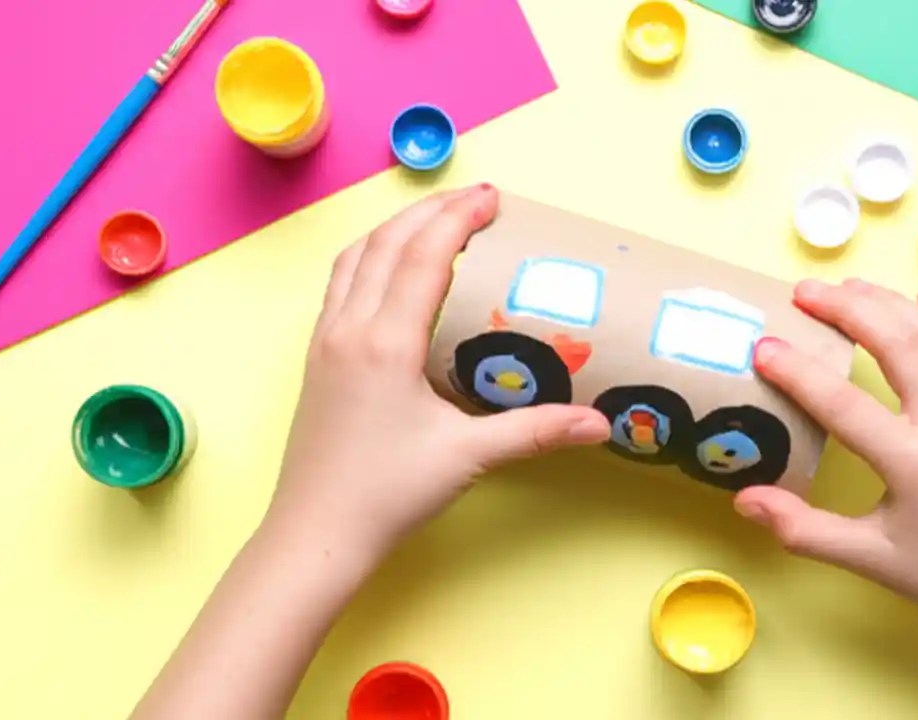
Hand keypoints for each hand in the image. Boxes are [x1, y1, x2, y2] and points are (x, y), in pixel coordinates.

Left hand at [270, 185, 610, 559]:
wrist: (316, 534)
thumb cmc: (387, 495)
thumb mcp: (469, 458)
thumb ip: (537, 431)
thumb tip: (602, 425)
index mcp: (386, 342)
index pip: (424, 256)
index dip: (459, 218)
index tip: (493, 197)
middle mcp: (349, 329)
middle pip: (387, 243)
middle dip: (432, 211)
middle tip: (476, 198)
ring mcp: (325, 341)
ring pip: (355, 257)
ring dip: (396, 227)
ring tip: (435, 218)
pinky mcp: (316, 359)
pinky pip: (340, 284)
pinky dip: (369, 255)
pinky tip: (388, 266)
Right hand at [736, 279, 917, 632]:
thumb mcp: (871, 561)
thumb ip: (803, 529)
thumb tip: (744, 500)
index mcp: (913, 463)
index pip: (844, 404)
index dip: (799, 373)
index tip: (764, 346)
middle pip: (896, 343)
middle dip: (847, 308)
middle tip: (803, 292)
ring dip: (889, 303)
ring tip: (848, 285)